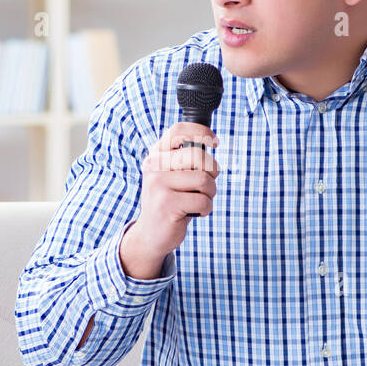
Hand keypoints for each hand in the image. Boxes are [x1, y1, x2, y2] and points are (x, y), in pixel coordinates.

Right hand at [124, 121, 219, 273]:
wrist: (151, 234)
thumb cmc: (170, 202)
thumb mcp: (173, 176)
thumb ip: (186, 159)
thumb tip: (211, 142)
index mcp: (156, 155)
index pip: (178, 130)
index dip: (201, 132)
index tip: (214, 141)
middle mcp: (154, 166)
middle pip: (198, 156)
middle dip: (212, 171)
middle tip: (206, 184)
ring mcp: (158, 185)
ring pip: (204, 180)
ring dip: (210, 193)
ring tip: (199, 201)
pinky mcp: (167, 204)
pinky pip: (203, 201)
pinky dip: (206, 209)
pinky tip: (194, 213)